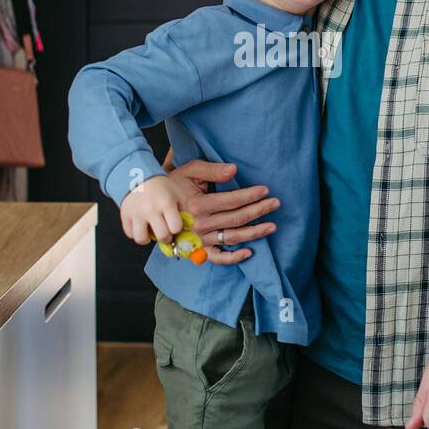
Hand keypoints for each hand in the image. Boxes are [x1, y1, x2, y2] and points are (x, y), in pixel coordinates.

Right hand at [120, 174, 185, 247]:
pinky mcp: (125, 215)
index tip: (175, 225)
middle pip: (161, 236)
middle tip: (165, 232)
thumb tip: (188, 228)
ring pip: (141, 239)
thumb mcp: (177, 194)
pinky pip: (129, 234)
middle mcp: (150, 209)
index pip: (176, 228)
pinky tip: (141, 226)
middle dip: (166, 237)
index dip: (177, 229)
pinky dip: (135, 233)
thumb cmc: (160, 186)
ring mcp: (136, 213)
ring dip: (148, 238)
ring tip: (151, 231)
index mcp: (166, 203)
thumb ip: (185, 210)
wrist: (139, 175)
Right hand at [161, 149, 279, 263]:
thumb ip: (212, 170)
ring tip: (272, 226)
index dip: (251, 195)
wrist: (152, 206)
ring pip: (233, 238)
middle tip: (276, 204)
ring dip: (255, 233)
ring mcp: (199, 240)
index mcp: (198, 205)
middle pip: (237, 219)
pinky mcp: (197, 250)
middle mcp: (200, 224)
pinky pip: (217, 258)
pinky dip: (233, 258)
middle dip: (259, 210)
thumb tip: (234, 170)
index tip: (265, 190)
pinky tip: (249, 252)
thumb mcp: (189, 171)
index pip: (232, 201)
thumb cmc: (173, 184)